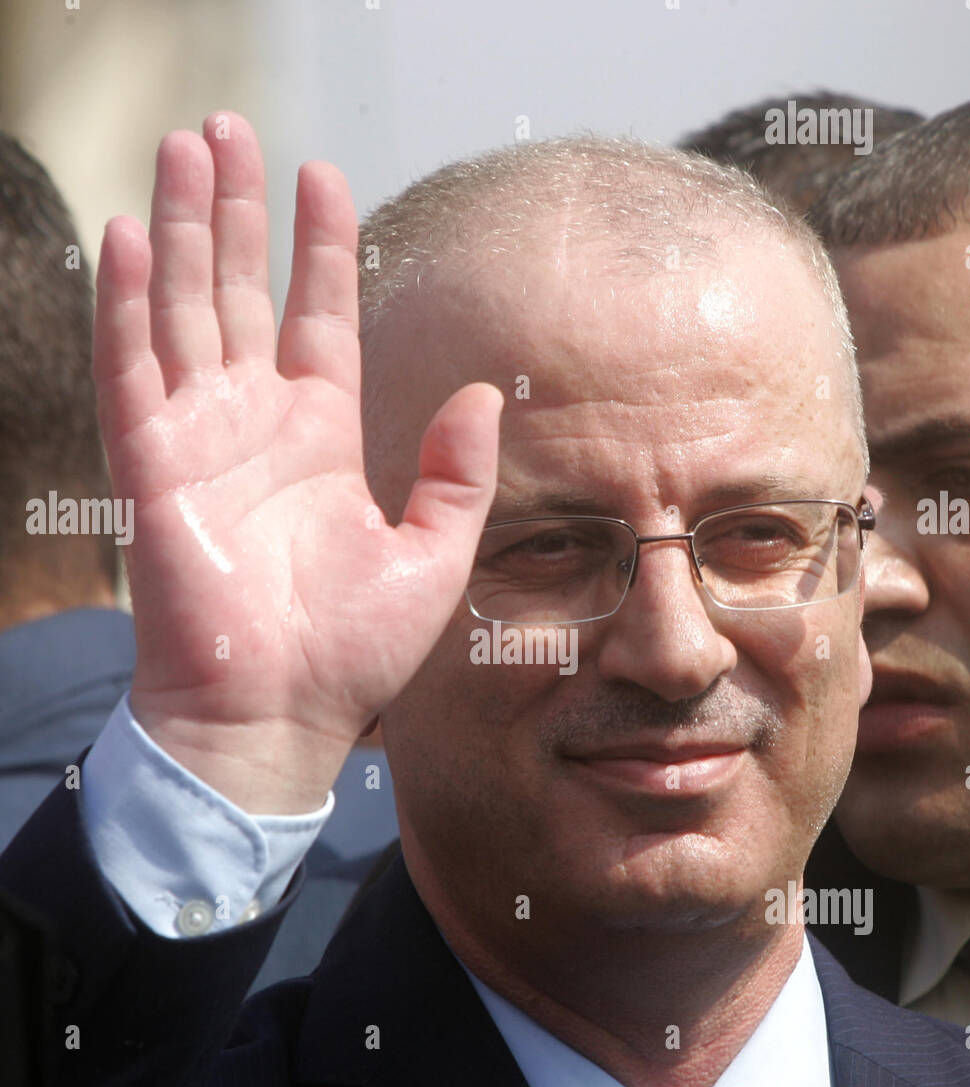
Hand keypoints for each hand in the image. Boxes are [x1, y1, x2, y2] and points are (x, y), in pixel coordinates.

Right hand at [93, 113, 500, 810]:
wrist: (281, 715)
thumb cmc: (353, 652)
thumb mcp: (432, 556)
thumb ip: (458, 475)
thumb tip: (483, 393)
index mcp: (320, 436)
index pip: (316, 315)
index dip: (318, 246)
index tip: (320, 174)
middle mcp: (256, 424)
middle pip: (239, 290)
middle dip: (233, 210)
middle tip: (228, 129)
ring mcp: (198, 438)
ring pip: (183, 307)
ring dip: (178, 227)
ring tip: (184, 146)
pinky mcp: (149, 466)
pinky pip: (132, 368)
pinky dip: (127, 302)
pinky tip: (128, 235)